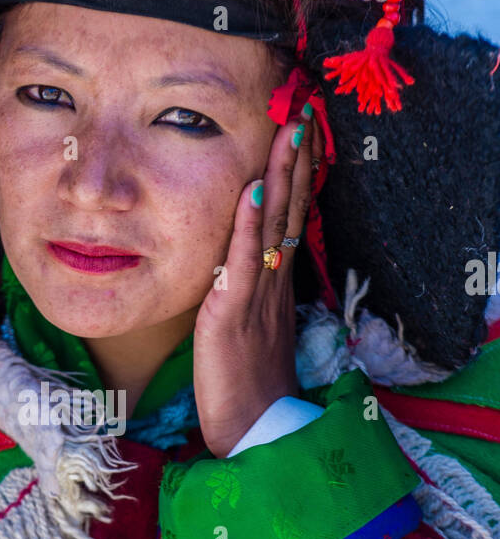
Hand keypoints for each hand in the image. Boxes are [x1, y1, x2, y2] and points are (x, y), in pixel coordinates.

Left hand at [194, 103, 322, 458]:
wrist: (253, 428)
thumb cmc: (245, 383)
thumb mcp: (246, 326)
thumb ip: (240, 291)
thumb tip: (231, 262)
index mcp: (274, 283)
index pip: (288, 216)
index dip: (297, 173)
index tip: (304, 131)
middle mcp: (272, 281)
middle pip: (289, 209)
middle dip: (297, 159)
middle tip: (306, 110)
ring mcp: (257, 294)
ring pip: (274, 224)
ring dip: (281, 175)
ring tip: (291, 130)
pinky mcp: (234, 312)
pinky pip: (243, 261)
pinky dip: (247, 224)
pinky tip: (250, 189)